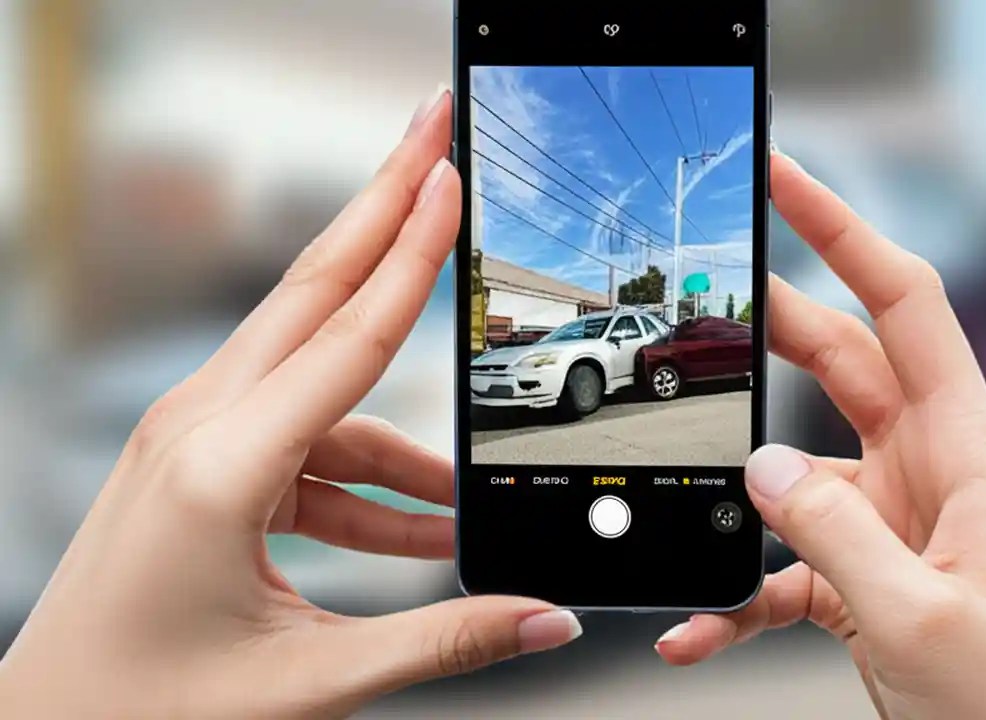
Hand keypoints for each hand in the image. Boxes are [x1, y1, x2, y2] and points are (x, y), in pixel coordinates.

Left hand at [0, 92, 580, 719]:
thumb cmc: (143, 710)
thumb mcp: (307, 682)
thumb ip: (440, 640)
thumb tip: (543, 619)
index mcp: (222, 467)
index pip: (349, 335)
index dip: (411, 251)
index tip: (446, 176)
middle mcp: (201, 428)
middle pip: (318, 294)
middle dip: (383, 210)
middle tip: (432, 139)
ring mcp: (197, 441)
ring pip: (321, 380)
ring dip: (400, 428)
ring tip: (462, 496)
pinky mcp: (204, 466)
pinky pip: (306, 444)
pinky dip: (364, 481)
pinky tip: (412, 533)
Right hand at [655, 154, 985, 719]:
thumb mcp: (921, 618)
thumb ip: (835, 535)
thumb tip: (760, 469)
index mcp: (966, 449)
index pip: (904, 305)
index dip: (844, 231)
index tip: (786, 179)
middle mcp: (926, 465)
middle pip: (838, 359)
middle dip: (768, 321)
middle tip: (704, 295)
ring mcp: (888, 514)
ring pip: (792, 457)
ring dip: (735, 480)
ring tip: (682, 483)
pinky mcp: (858, 567)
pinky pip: (781, 558)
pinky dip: (735, 589)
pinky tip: (697, 624)